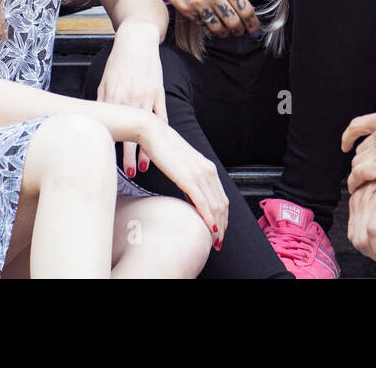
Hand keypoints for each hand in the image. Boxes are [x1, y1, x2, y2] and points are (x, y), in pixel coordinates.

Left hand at [96, 20, 165, 177]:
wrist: (136, 43)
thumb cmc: (117, 65)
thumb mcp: (103, 85)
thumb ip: (103, 106)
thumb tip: (100, 128)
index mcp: (111, 98)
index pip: (110, 129)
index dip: (110, 148)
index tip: (107, 163)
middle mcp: (129, 100)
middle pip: (129, 134)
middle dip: (128, 156)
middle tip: (128, 174)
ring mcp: (146, 97)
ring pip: (146, 130)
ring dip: (146, 150)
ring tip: (144, 168)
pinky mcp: (158, 94)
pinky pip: (161, 118)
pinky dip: (160, 134)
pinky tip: (161, 148)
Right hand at [136, 114, 228, 247]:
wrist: (152, 133)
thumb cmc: (163, 148)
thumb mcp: (181, 166)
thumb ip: (189, 179)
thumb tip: (190, 195)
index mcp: (207, 168)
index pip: (222, 197)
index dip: (223, 216)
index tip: (220, 231)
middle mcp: (208, 170)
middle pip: (222, 204)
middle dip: (223, 226)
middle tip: (219, 242)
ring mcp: (200, 174)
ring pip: (215, 206)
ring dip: (217, 226)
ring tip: (215, 241)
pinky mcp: (188, 177)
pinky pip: (202, 202)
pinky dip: (208, 217)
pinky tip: (210, 228)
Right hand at [148, 0, 258, 36]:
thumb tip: (242, 12)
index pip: (246, 10)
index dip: (253, 24)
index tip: (255, 30)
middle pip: (234, 23)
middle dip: (240, 31)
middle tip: (240, 32)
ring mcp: (199, 4)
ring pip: (218, 28)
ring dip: (225, 32)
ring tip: (226, 31)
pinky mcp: (186, 10)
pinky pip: (202, 23)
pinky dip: (207, 24)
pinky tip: (208, 18)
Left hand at [343, 102, 375, 190]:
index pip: (359, 125)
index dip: (349, 136)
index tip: (347, 143)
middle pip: (360, 147)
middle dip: (362, 159)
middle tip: (366, 169)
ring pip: (358, 161)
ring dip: (358, 172)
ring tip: (360, 181)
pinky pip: (359, 174)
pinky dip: (354, 181)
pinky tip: (356, 186)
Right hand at [347, 180, 375, 266]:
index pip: (375, 231)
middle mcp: (369, 196)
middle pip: (361, 237)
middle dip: (374, 255)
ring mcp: (360, 196)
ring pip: (353, 233)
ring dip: (365, 248)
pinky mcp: (355, 195)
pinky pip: (350, 224)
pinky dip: (358, 237)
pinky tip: (371, 239)